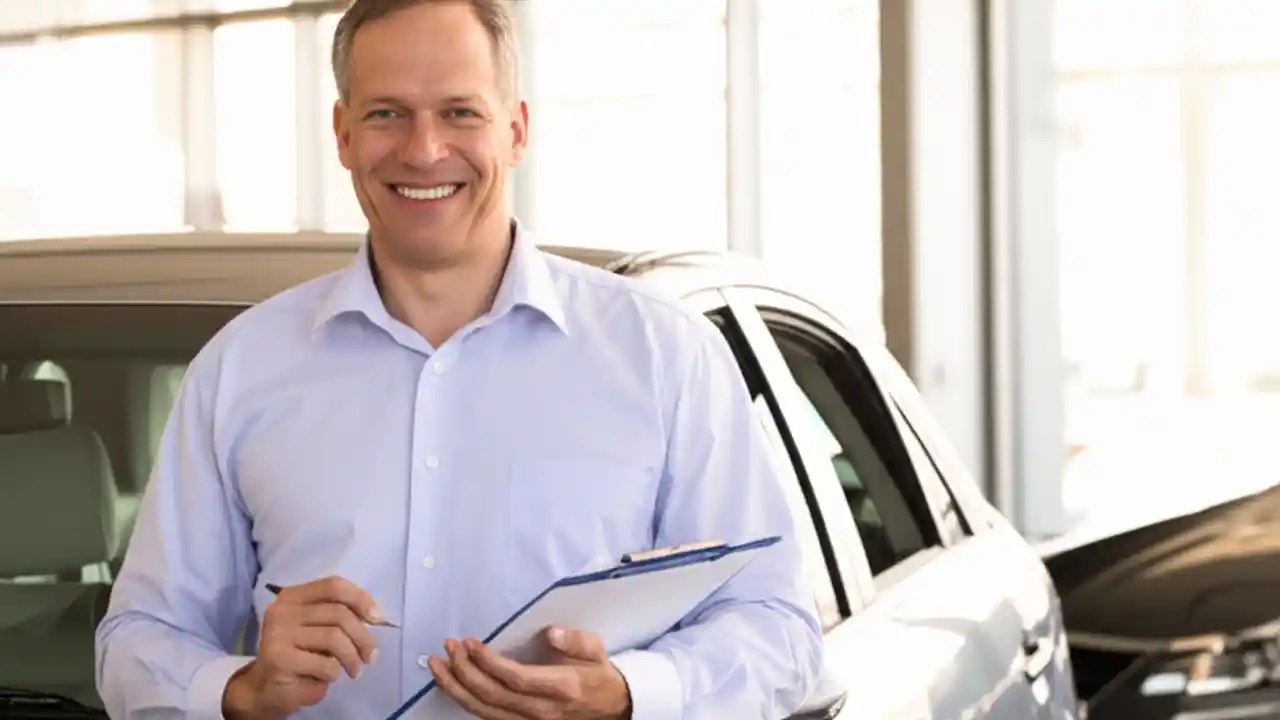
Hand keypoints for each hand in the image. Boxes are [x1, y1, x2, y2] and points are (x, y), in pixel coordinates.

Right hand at [222, 576, 383, 719]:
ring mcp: (277, 634)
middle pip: (339, 613)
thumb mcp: (319, 629)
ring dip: (352, 658)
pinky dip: (334, 674)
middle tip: (371, 657)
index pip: (333, 586)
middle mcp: (282, 610)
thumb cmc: (300, 655)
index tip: (378, 618)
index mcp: (293, 596)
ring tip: (355, 670)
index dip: (361, 599)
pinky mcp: (279, 659)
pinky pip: (324, 664)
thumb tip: (376, 616)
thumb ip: (340, 616)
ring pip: (334, 638)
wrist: (267, 689)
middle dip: (363, 637)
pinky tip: (325, 678)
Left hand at [429, 626, 631, 719]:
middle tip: (449, 647)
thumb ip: (576, 640)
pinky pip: (486, 717)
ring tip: (437, 665)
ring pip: (483, 711)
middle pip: (493, 696)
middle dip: (465, 671)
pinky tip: (450, 683)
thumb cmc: (598, 675)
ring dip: (456, 688)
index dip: (489, 662)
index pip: (517, 678)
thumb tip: (551, 632)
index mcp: (561, 688)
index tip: (471, 643)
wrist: (610, 708)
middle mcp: (541, 710)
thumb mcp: (597, 650)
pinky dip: (464, 701)